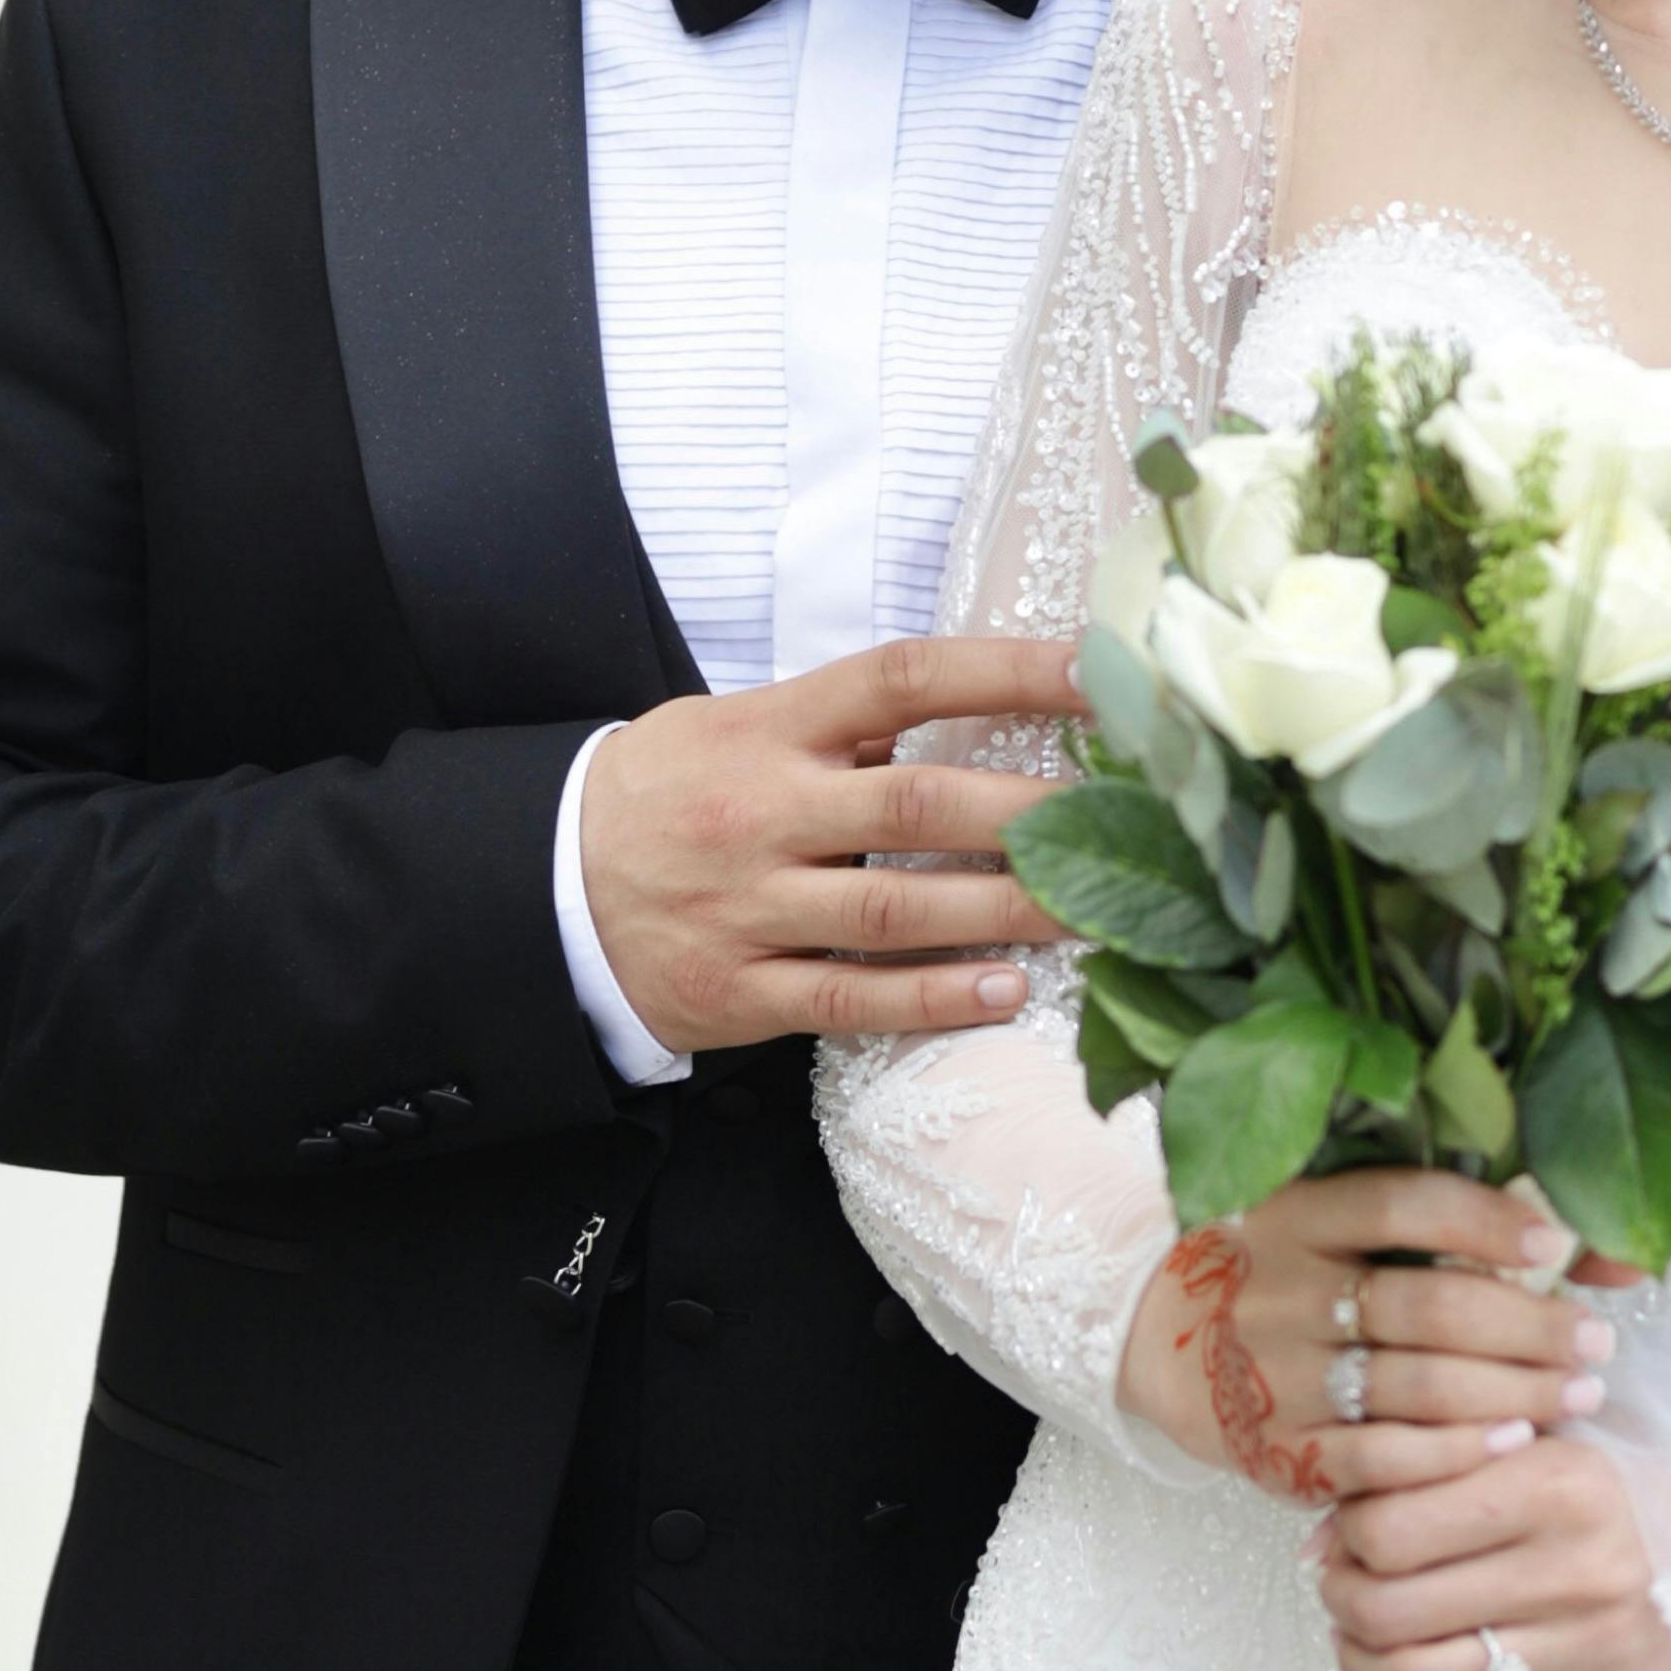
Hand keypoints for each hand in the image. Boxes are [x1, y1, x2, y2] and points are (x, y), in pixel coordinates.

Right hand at [573, 634, 1084, 1051]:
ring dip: (1004, 912)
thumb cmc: (671, 790)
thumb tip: (980, 708)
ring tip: (1093, 912)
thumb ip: (844, 722)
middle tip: (1127, 822)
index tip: (1094, 672)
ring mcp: (751, 905)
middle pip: (919, 804)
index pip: (903, 678)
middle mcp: (765, 810)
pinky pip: (850, 997)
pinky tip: (1004, 993)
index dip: (1004, 671)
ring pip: (897, 910)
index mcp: (772, 726)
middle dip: (1031, 815)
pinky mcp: (740, 989)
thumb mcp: (739, 723)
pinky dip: (933, 998)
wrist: (544, 881)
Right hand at [1115, 1169, 1603, 1499]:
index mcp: (1297, 1211)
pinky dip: (1457, 1455)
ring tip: (1578, 1391)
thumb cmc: (1288, 1271)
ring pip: (1415, 1387)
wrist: (1162, 1341)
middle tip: (1596, 1340)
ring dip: (1514, 1393)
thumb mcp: (1340, 1221)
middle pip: (1427, 1306)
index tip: (1559, 1243)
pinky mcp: (1277, 1450)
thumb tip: (1597, 1244)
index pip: (1402, 1203)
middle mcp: (1281, 1287)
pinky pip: (1382, 1461)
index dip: (1488, 1222)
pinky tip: (1513, 1444)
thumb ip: (1452, 1221)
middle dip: (1530, 1326)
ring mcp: (1275, 1374)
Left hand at [1315, 1419, 1670, 1670]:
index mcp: (1556, 1484)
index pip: (1392, 1528)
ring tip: (1357, 1642)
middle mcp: (1581, 1569)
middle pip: (1395, 1611)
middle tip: (1340, 1587)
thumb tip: (1320, 1542)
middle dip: (1342, 1602)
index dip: (1347, 1537)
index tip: (1348, 1535)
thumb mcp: (1525, 1443)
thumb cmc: (1598, 1484)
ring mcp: (1596, 1648)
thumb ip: (1429, 1469)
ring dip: (1361, 1668)